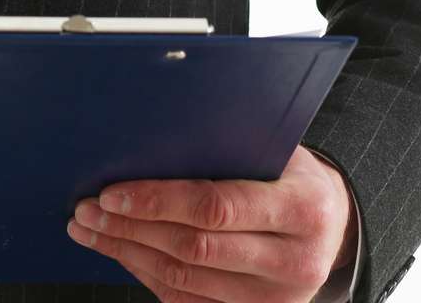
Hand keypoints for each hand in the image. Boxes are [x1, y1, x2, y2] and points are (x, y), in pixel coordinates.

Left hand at [67, 144, 355, 301]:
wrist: (335, 223)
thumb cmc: (292, 173)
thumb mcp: (275, 148)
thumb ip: (227, 145)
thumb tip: (149, 135)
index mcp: (301, 208)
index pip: (216, 207)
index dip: (158, 201)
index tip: (112, 192)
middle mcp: (294, 262)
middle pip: (194, 249)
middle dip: (131, 228)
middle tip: (86, 210)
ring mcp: (278, 300)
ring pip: (185, 280)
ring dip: (129, 253)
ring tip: (91, 230)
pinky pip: (190, 302)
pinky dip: (149, 276)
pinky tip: (123, 253)